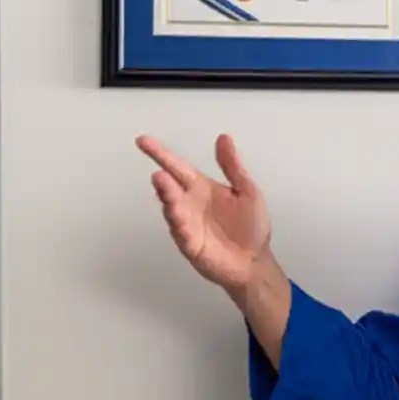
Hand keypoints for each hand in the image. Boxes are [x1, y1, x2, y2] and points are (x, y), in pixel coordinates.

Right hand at [136, 134, 271, 295]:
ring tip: (163, 184)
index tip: (143, 141)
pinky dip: (178, 223)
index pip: (177, 167)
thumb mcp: (247, 190)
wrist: (254, 261)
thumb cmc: (250, 227)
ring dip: (167, 198)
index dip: (161, 154)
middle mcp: (189, 204)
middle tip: (158, 172)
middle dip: (162, 180)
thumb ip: (232, 166)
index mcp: (202, 188)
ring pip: (173, 209)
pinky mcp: (190, 244)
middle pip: (170, 188)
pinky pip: (182, 232)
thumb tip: (224, 138)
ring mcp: (187, 224)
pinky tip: (177, 215)